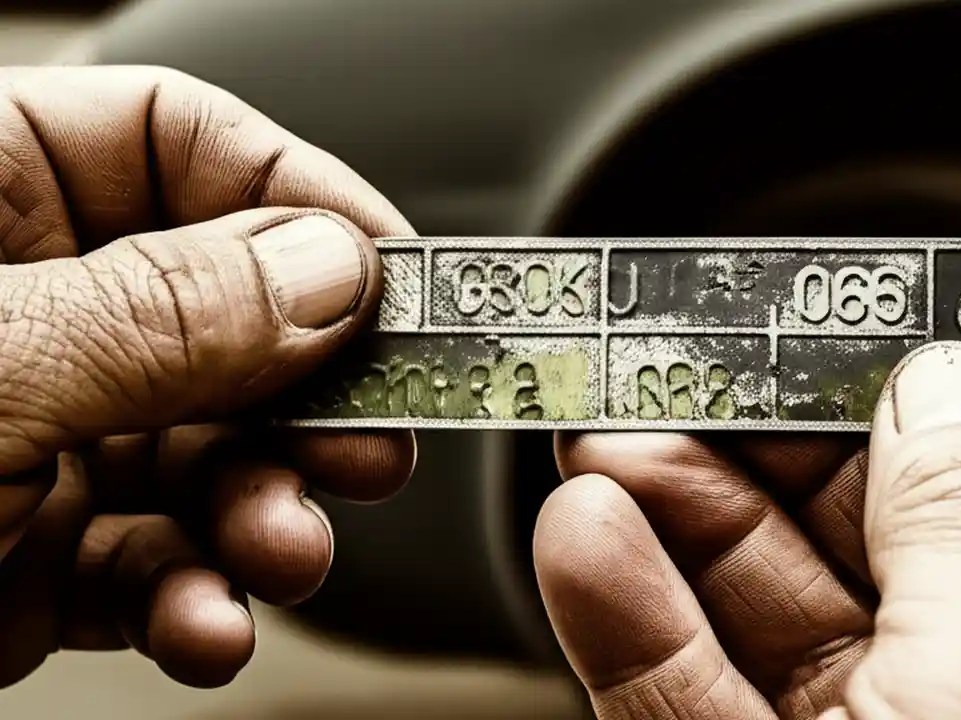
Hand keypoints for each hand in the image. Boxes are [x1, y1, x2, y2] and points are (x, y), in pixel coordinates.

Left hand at [0, 67, 415, 687]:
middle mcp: (16, 309)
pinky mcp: (25, 558)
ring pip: (204, 451)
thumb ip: (159, 313)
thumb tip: (327, 267)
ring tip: (285, 547)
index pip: (178, 141)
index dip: (299, 197)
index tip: (395, 280)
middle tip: (373, 437)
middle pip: (225, 311)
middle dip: (304, 390)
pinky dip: (197, 600)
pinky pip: (151, 562)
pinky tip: (210, 623)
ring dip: (263, 510)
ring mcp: (27, 437)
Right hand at [534, 294, 960, 717]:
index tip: (920, 298)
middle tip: (715, 356)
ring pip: (791, 613)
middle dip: (804, 430)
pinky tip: (592, 546)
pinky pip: (702, 702)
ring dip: (690, 513)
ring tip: (612, 433)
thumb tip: (943, 379)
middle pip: (921, 523)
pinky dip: (639, 624)